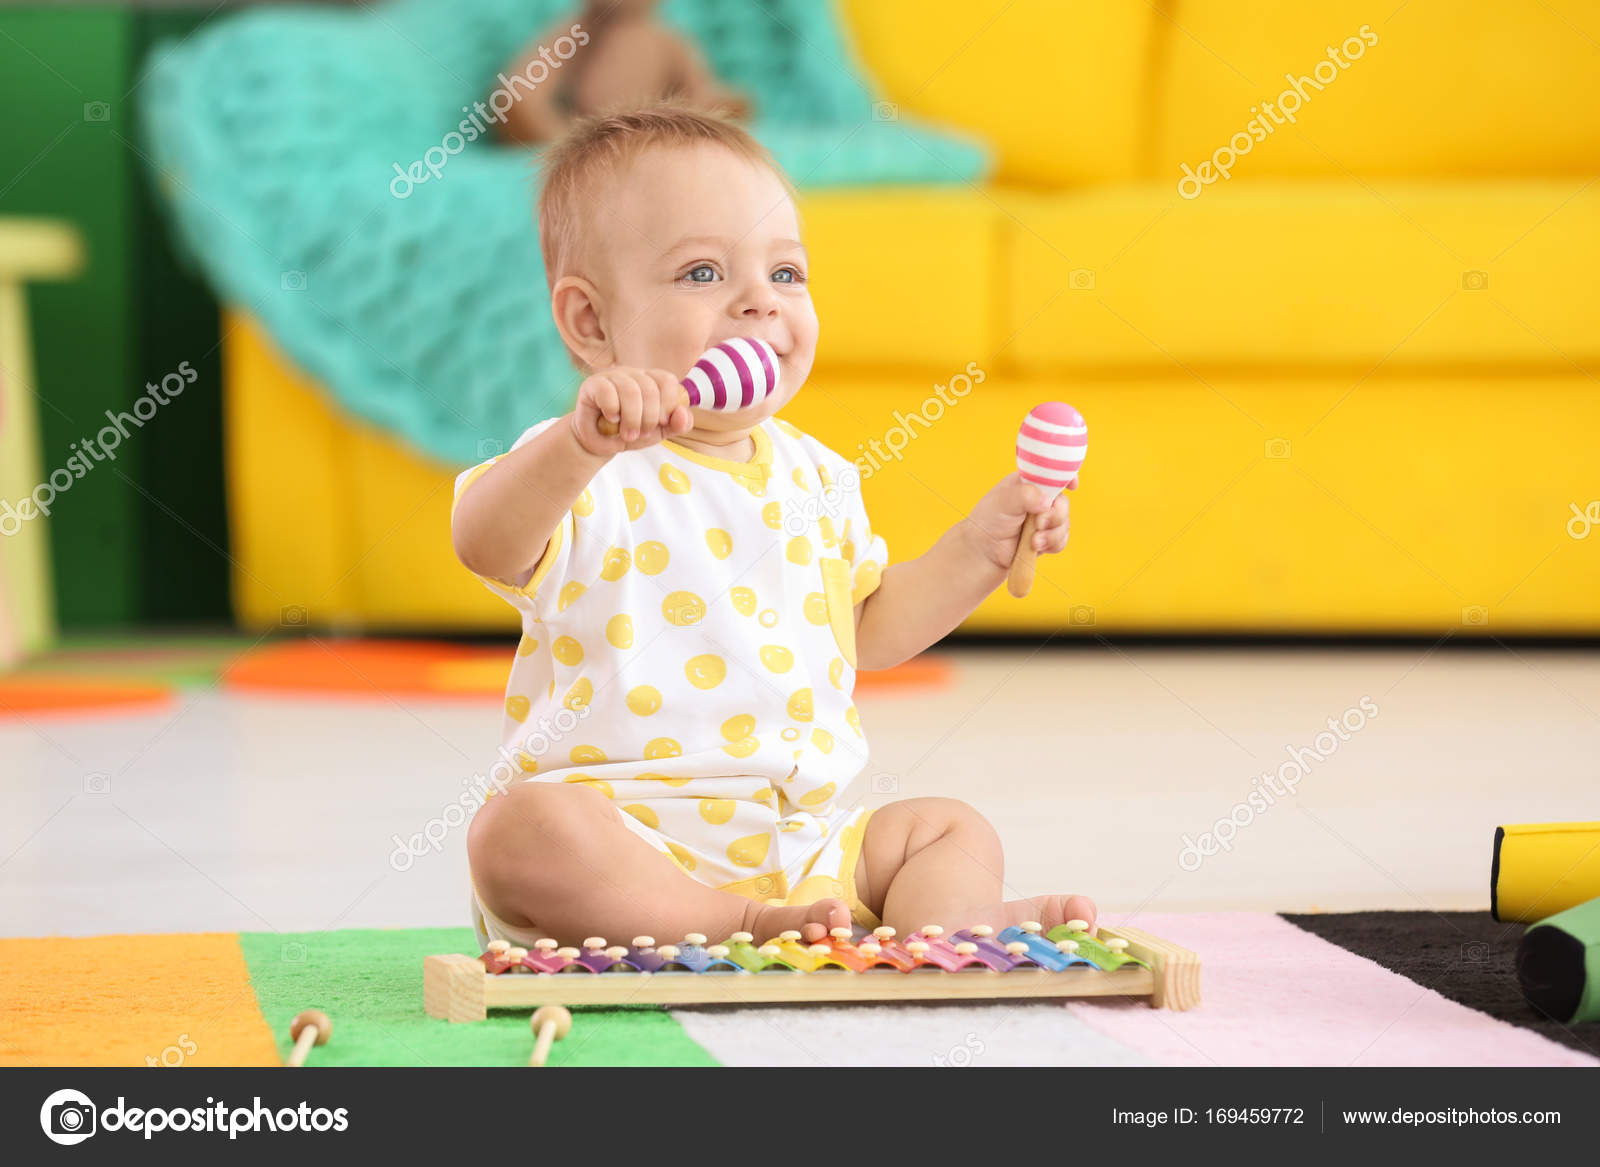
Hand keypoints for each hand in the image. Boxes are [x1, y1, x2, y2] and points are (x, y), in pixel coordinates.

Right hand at [571, 367, 692, 456]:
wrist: (598, 444)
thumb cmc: (628, 433)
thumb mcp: (658, 432)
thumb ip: (677, 424)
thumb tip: (683, 412)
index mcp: (651, 380)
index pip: (667, 380)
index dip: (668, 404)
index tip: (661, 423)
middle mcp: (633, 374)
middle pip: (650, 388)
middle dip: (649, 418)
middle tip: (641, 434)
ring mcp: (612, 376)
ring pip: (630, 390)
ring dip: (632, 418)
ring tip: (627, 435)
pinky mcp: (593, 384)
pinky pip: (607, 391)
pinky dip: (612, 410)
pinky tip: (611, 419)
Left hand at [964, 472, 1071, 570]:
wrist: (984, 550)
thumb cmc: (989, 519)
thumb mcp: (1003, 501)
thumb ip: (1024, 496)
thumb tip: (1046, 502)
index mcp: (1029, 482)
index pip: (1053, 473)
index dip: (1066, 476)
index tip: (1073, 485)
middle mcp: (1039, 499)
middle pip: (1063, 502)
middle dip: (1055, 514)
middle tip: (1039, 522)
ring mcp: (1044, 519)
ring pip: (1064, 523)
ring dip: (1052, 533)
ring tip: (1034, 540)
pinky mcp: (1046, 538)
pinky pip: (1062, 540)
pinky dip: (1052, 544)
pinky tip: (1036, 546)